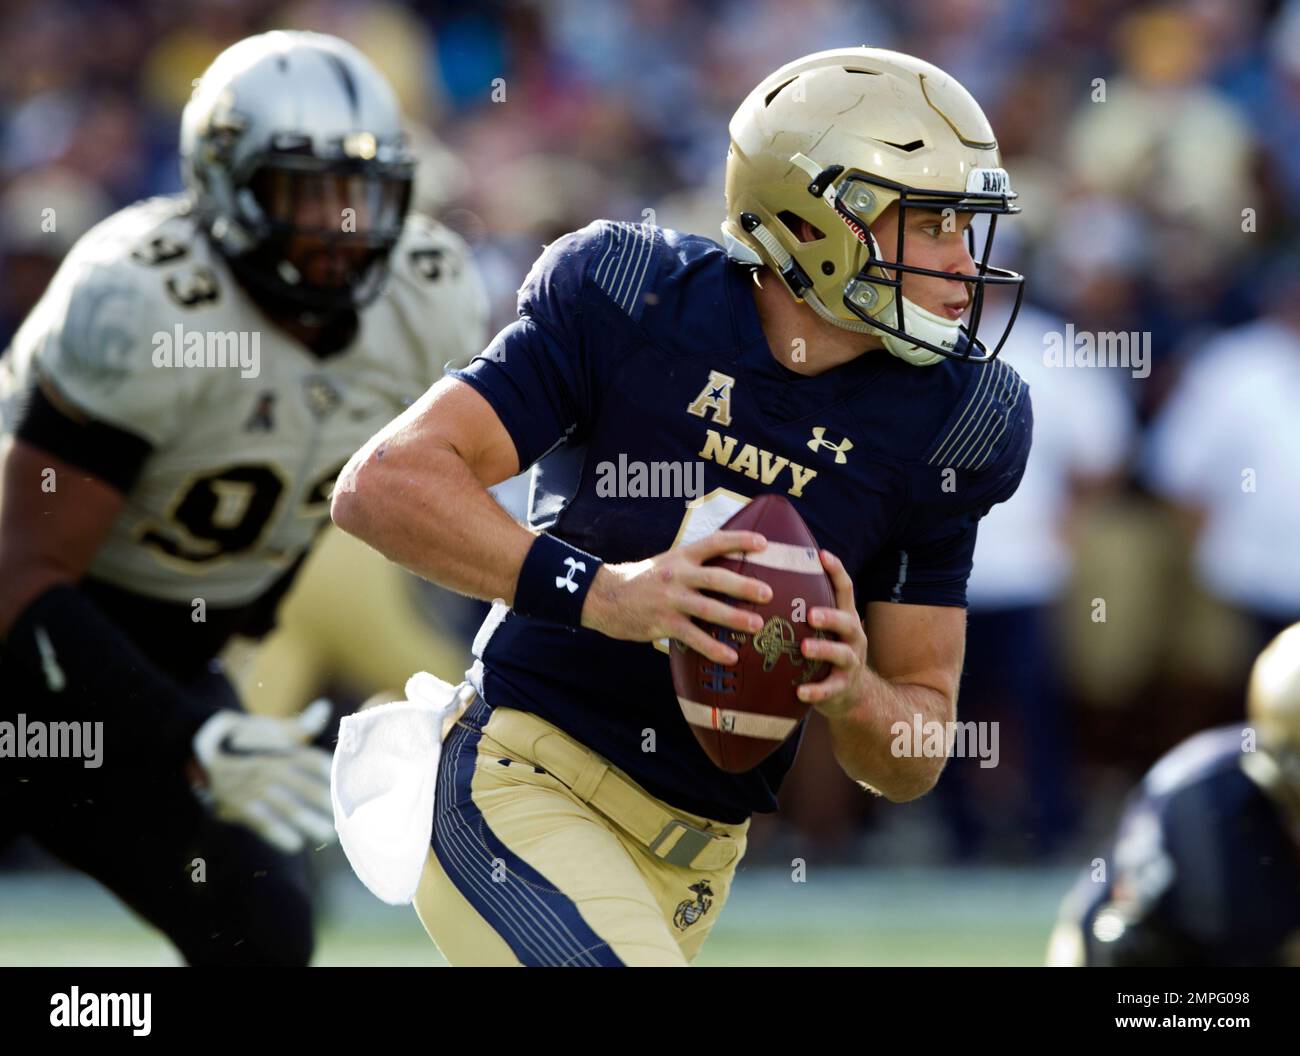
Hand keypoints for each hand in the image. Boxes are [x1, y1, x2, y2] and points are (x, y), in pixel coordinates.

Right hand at [191, 699, 335, 853]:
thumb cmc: (239, 739)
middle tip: (348, 817)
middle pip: (305, 786)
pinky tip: (294, 844)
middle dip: (328, 802)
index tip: (352, 787)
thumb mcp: (266, 729)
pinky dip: (276, 833)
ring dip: (308, 822)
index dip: (334, 774)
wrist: (192, 747)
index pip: (313, 761)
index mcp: (279, 749)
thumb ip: (298, 727)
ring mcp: (252, 788)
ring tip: (328, 834)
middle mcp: (268, 768)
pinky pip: (259, 821)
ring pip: (285, 807)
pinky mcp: (236, 806)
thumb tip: (325, 707)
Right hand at [581, 530, 772, 664]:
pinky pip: (693, 637)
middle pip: (716, 577)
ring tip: (757, 625)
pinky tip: (730, 657)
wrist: (604, 597)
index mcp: (681, 557)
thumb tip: (727, 574)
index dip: (739, 540)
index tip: (764, 543)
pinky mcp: (663, 623)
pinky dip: (713, 648)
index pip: (714, 542)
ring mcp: (670, 600)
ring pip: (708, 608)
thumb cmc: (641, 582)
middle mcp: (677, 575)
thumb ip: (692, 566)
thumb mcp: (666, 564)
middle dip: (744, 585)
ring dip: (734, 617)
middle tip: (768, 593)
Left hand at [798, 550, 868, 718]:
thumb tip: (767, 578)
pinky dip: (816, 691)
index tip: (822, 554)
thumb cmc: (826, 652)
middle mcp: (853, 636)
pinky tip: (800, 692)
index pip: (845, 589)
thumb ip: (805, 609)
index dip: (837, 571)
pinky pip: (830, 689)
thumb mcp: (824, 629)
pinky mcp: (843, 687)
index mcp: (845, 618)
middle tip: (810, 614)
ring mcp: (851, 662)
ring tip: (805, 648)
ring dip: (823, 650)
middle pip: (847, 621)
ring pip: (841, 654)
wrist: (853, 695)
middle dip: (830, 616)